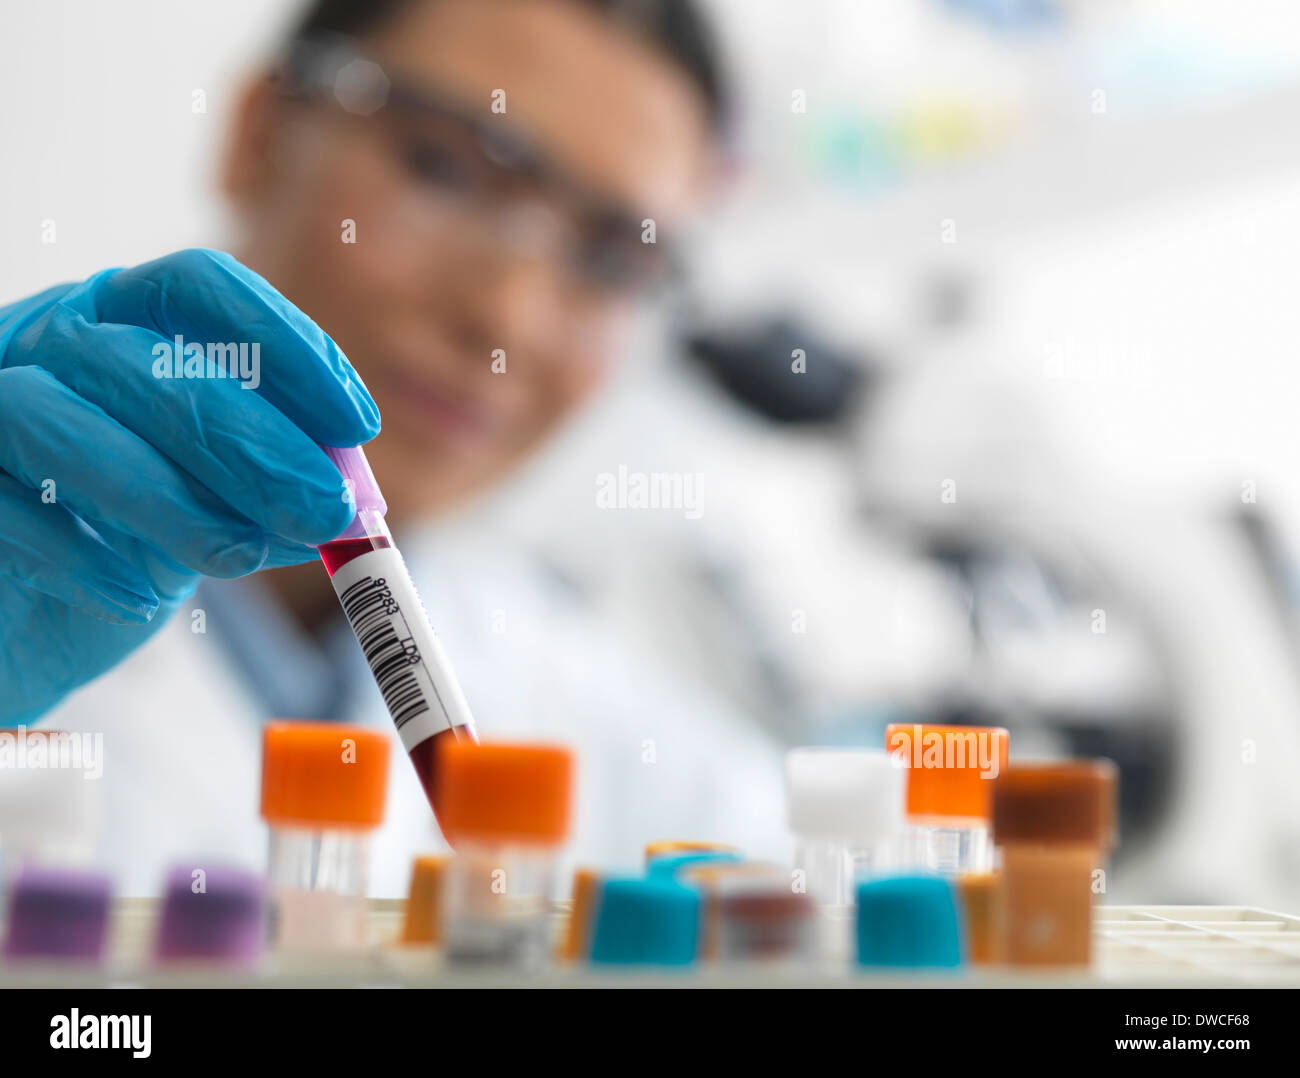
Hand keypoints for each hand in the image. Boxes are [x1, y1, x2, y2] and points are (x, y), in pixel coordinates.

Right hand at [0, 248, 379, 721]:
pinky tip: (141, 600)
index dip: (288, 345)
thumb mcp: (217, 504)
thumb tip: (354, 503)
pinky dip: (84, 556)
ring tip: (241, 558)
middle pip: (150, 361)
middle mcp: (50, 337)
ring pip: (63, 422)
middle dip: (253, 441)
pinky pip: (3, 508)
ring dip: (172, 498)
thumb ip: (274, 491)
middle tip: (323, 508)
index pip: (204, 286)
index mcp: (125, 319)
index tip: (356, 423)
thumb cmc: (124, 536)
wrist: (20, 616)